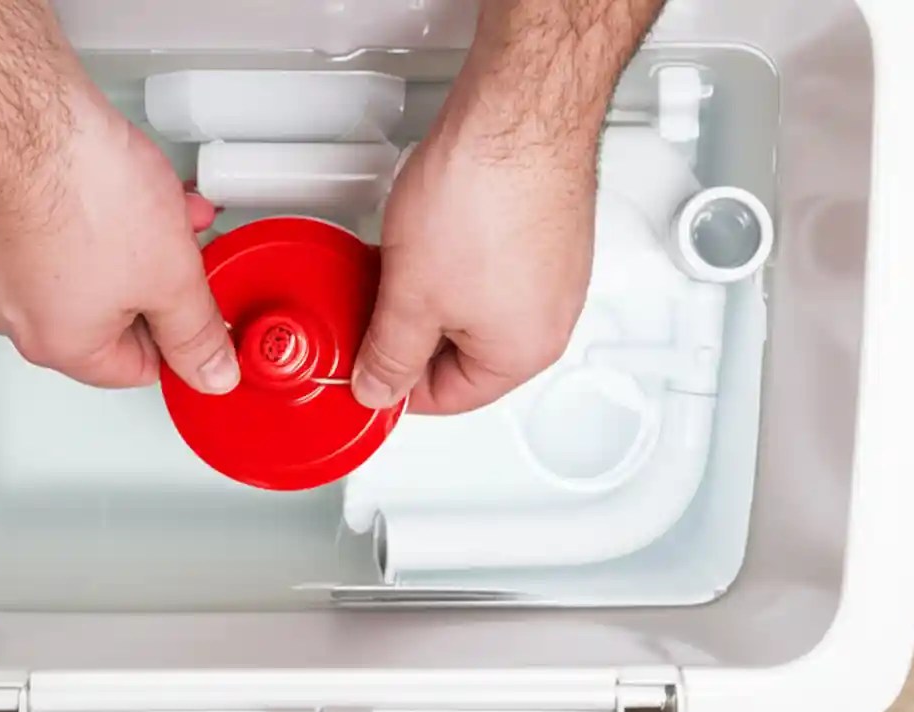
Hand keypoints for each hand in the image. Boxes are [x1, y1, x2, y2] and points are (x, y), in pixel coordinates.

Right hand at [0, 83, 239, 390]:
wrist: (22, 111)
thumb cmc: (80, 188)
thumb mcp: (173, 276)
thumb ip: (196, 335)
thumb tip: (211, 375)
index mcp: (60, 345)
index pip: (138, 369)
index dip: (181, 336)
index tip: (202, 307)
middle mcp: (15, 315)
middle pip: (112, 316)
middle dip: (160, 277)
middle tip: (186, 244)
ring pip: (86, 268)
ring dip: (133, 241)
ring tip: (162, 203)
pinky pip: (53, 234)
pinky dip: (90, 214)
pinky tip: (118, 182)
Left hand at [351, 112, 595, 414]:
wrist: (516, 112)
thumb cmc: (483, 195)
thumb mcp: (411, 296)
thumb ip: (389, 356)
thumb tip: (378, 389)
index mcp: (522, 351)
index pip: (446, 398)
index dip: (392, 386)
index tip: (361, 369)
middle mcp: (549, 318)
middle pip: (461, 353)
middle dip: (407, 334)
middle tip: (367, 308)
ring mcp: (552, 271)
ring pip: (472, 305)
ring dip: (426, 293)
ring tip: (392, 263)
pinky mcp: (543, 230)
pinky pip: (488, 265)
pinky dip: (452, 258)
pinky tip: (424, 233)